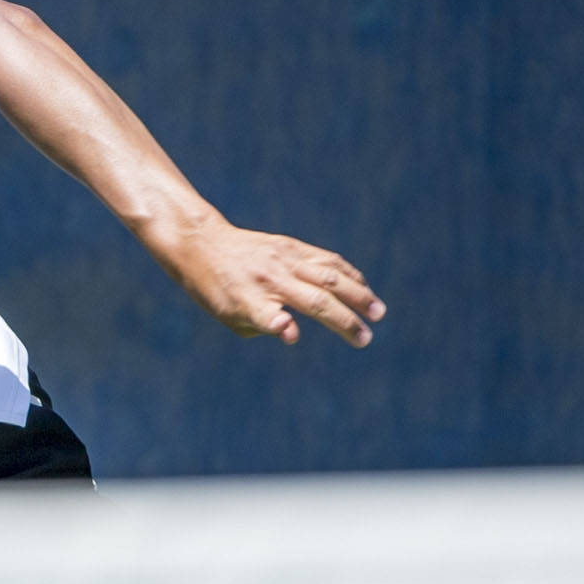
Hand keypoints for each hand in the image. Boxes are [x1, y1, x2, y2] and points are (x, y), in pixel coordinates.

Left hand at [149, 218, 386, 347]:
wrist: (205, 244)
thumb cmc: (217, 290)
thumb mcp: (229, 315)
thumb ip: (262, 324)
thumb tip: (292, 333)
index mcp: (248, 298)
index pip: (266, 315)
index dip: (277, 324)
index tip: (290, 334)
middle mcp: (270, 276)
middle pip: (316, 299)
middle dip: (344, 320)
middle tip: (366, 339)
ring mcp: (285, 258)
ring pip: (331, 275)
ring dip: (358, 294)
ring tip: (378, 312)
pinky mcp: (293, 246)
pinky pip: (328, 260)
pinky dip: (350, 275)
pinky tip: (363, 289)